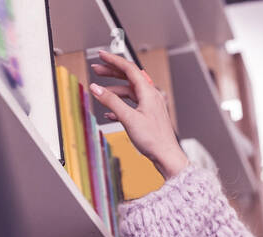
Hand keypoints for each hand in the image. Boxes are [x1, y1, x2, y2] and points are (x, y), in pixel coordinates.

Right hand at [89, 50, 189, 179]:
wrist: (166, 156)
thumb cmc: (154, 139)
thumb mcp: (129, 118)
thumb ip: (111, 101)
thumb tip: (96, 88)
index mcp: (148, 92)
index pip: (129, 68)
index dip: (114, 60)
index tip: (101, 55)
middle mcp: (150, 96)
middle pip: (129, 77)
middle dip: (111, 72)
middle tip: (97, 69)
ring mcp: (150, 106)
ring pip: (129, 92)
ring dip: (114, 91)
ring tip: (100, 92)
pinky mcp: (148, 116)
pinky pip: (132, 105)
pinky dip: (120, 105)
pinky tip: (110, 112)